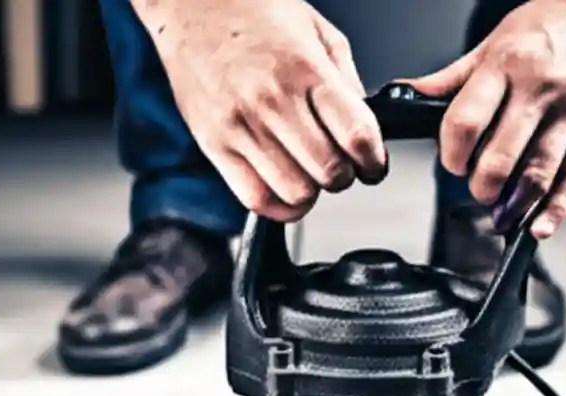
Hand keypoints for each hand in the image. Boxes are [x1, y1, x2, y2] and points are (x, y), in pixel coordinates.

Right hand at [132, 0, 386, 222]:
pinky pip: (254, 199)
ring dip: (313, 192)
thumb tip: (364, 128)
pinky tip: (285, 188)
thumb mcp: (317, 30)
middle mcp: (272, 100)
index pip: (356, 136)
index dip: (374, 161)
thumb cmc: (253, 10)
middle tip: (342, 167)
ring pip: (295, 193)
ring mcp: (240, 126)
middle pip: (329, 172)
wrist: (191, 3)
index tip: (373, 166)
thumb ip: (345, 80)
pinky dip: (279, 205)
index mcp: (304, 69)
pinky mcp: (214, 144)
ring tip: (310, 174)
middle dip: (346, 177)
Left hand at [407, 0, 565, 238]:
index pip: (465, 122)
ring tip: (502, 217)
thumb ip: (454, 77)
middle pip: (501, 156)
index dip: (451, 154)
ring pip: (539, 171)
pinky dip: (559, 207)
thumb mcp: (496, 40)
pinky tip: (541, 225)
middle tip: (477, 191)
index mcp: (506, 66)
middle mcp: (540, 89)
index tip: (452, 164)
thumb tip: (410, 95)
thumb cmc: (556, 19)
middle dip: (482, 186)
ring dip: (515, 204)